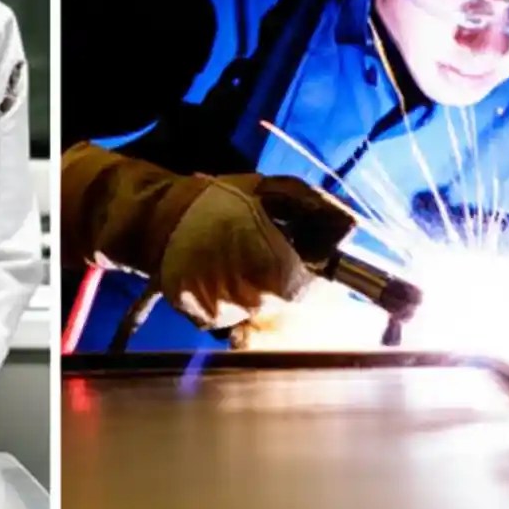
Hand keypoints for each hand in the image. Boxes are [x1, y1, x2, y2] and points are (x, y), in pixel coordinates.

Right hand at [60, 143, 354, 337]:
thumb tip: (351, 230)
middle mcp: (245, 295)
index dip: (312, 275)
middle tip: (271, 252)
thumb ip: (314, 205)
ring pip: (262, 311)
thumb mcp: (269, 188)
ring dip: (263, 291)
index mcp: (266, 262)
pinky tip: (226, 274)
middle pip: (287, 304)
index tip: (308, 259)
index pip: (309, 290)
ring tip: (244, 259)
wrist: (156, 219)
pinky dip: (238, 300)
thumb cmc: (216, 200)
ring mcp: (223, 311)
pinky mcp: (204, 319)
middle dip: (287, 279)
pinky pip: (236, 317)